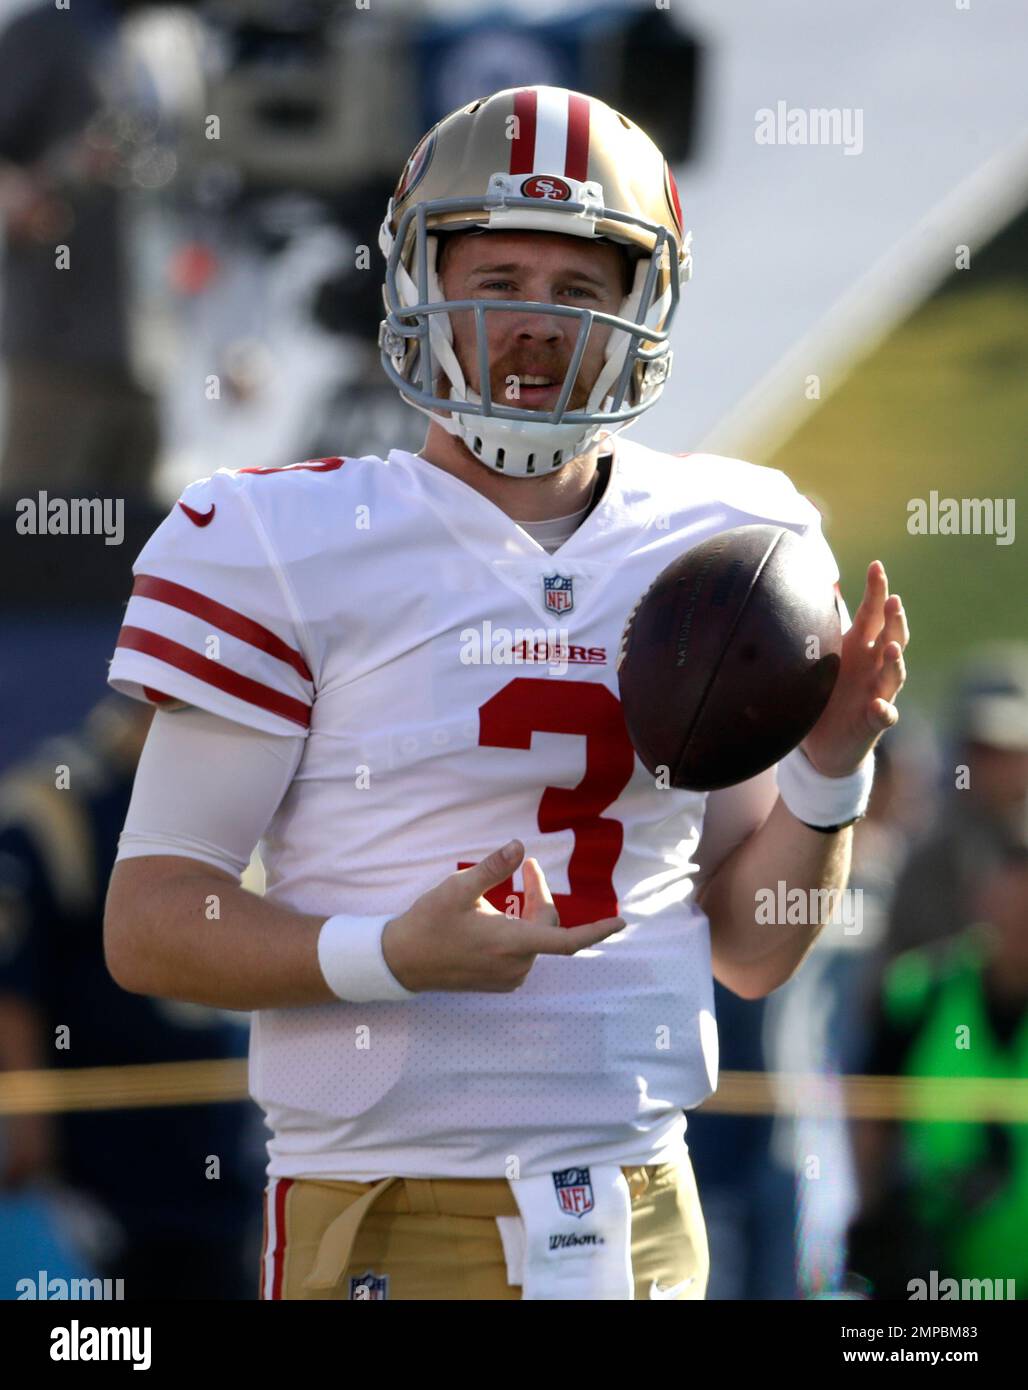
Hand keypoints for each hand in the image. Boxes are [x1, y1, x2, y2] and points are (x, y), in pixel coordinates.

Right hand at [381, 839, 623, 992]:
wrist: (402, 961)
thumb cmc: (429, 923)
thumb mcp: (457, 889)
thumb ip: (492, 868)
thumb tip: (520, 846)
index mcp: (511, 943)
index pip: (567, 941)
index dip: (597, 931)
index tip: (621, 922)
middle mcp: (517, 965)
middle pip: (547, 926)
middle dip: (540, 895)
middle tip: (527, 867)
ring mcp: (509, 977)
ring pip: (536, 939)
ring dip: (530, 912)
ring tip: (512, 888)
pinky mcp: (500, 982)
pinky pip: (523, 952)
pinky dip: (520, 930)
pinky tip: (500, 915)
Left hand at [801, 560, 908, 777]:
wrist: (825, 745)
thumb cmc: (823, 694)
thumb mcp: (815, 660)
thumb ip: (811, 630)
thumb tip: (789, 595)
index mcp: (860, 647)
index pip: (873, 614)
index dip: (877, 590)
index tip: (877, 566)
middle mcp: (874, 667)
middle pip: (892, 638)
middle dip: (894, 620)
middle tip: (893, 602)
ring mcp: (878, 693)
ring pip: (894, 674)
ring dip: (895, 661)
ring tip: (891, 648)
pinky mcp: (874, 721)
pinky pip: (884, 715)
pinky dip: (884, 710)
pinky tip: (878, 705)